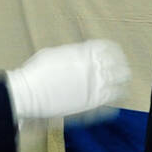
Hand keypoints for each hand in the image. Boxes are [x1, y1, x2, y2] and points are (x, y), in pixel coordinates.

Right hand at [5, 39, 129, 120]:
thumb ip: (74, 54)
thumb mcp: (55, 54)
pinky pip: (114, 98)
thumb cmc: (36, 74)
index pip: (110, 49)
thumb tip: (80, 54)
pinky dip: (117, 97)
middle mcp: (93, 67)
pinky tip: (116, 97)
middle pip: (120, 66)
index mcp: (85, 53)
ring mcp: (94, 85)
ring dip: (122, 83)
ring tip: (121, 85)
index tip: (114, 57)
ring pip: (121, 82)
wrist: (29, 93)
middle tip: (120, 72)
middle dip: (121, 68)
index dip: (115, 53)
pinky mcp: (93, 102)